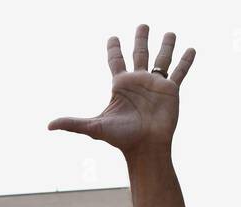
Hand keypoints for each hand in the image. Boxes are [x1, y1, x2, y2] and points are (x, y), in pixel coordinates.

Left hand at [48, 25, 194, 156]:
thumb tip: (48, 126)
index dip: (114, 48)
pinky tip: (191, 49)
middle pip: (140, 53)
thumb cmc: (121, 139)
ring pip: (162, 59)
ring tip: (170, 32)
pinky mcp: (171, 91)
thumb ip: (72, 123)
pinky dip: (186, 61)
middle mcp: (138, 82)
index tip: (113, 37)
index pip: (115, 61)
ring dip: (166, 45)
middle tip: (142, 25)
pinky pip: (180, 72)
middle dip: (141, 39)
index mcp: (121, 85)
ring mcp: (156, 85)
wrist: (145, 148)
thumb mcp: (94, 128)